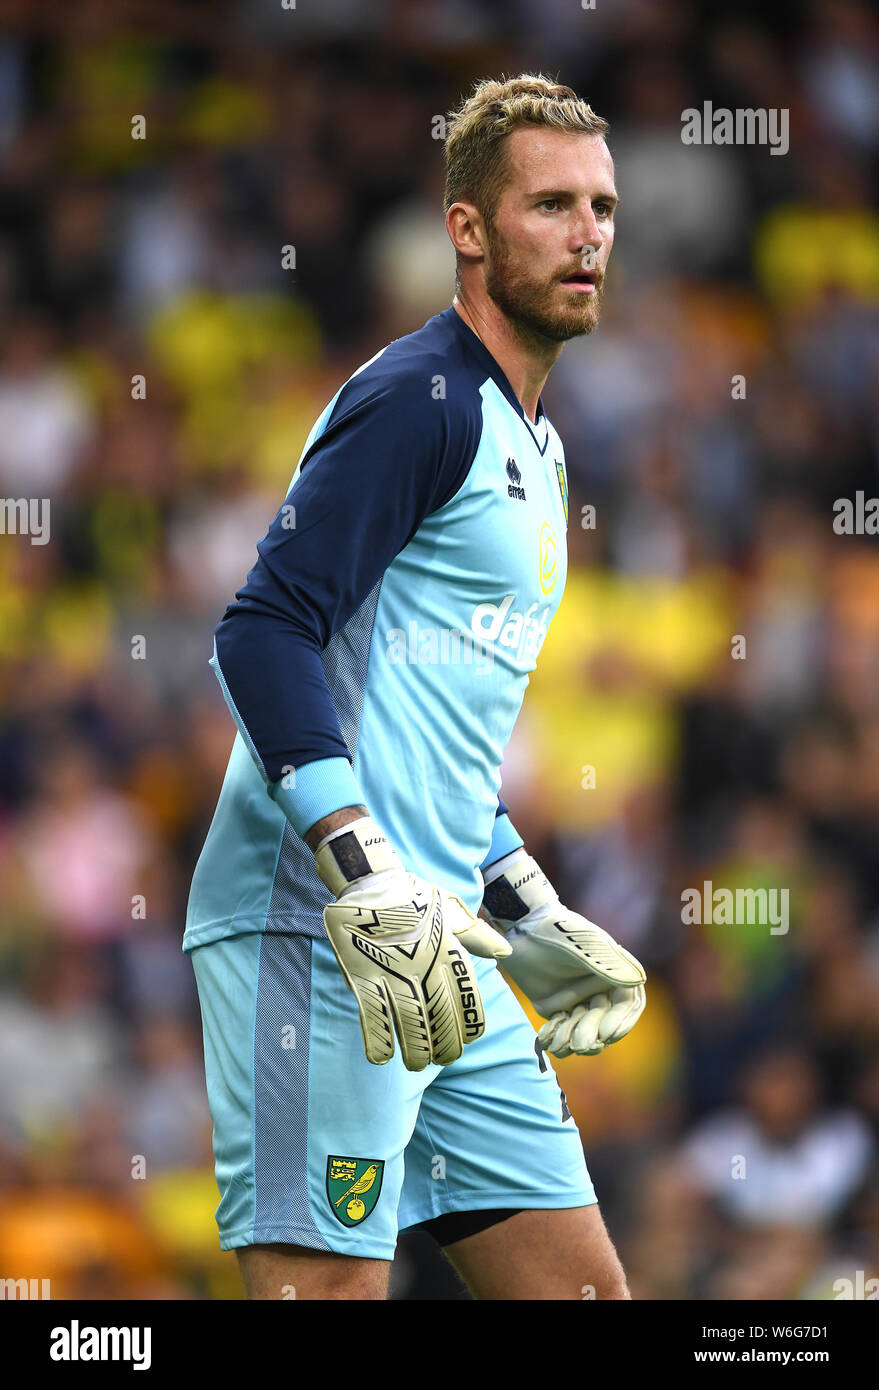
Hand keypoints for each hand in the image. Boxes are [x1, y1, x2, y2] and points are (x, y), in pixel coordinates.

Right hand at [315, 818, 510, 1070]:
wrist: (371, 879)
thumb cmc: (414, 896)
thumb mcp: (451, 910)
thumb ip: (477, 936)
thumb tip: (505, 953)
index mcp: (449, 953)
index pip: (468, 1001)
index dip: (469, 1026)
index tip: (465, 1039)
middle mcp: (425, 967)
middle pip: (441, 1019)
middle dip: (443, 1047)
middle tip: (440, 1058)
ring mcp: (392, 972)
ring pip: (409, 1024)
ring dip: (414, 1051)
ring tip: (415, 1064)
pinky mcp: (363, 973)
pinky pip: (371, 1013)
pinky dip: (377, 1039)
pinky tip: (381, 1057)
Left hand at [482, 850, 645, 1056]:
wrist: (520, 926)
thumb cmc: (556, 929)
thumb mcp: (583, 945)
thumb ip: (607, 963)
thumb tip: (638, 981)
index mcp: (615, 972)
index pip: (628, 1005)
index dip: (621, 1023)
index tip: (605, 1035)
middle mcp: (600, 988)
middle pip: (605, 1022)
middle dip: (592, 1034)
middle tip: (578, 1045)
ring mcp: (578, 999)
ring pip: (584, 1031)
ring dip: (573, 1040)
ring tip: (558, 1045)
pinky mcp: (556, 1007)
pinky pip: (562, 1030)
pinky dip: (555, 1038)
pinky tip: (545, 1040)